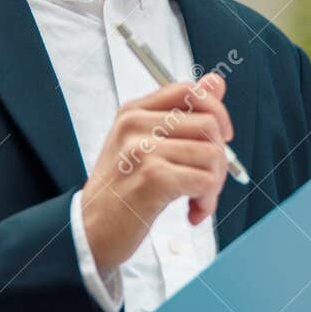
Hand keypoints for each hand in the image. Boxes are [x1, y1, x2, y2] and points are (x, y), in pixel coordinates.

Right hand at [80, 73, 233, 270]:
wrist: (90, 230)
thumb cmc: (120, 190)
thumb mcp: (143, 144)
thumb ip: (180, 115)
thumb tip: (216, 82)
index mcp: (133, 111)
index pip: (189, 90)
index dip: (216, 111)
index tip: (220, 138)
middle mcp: (135, 125)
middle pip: (208, 124)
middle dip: (219, 158)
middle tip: (205, 182)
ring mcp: (142, 149)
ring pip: (212, 154)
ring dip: (214, 185)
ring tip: (196, 200)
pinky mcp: (153, 177)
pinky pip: (205, 181)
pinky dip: (207, 201)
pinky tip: (193, 211)